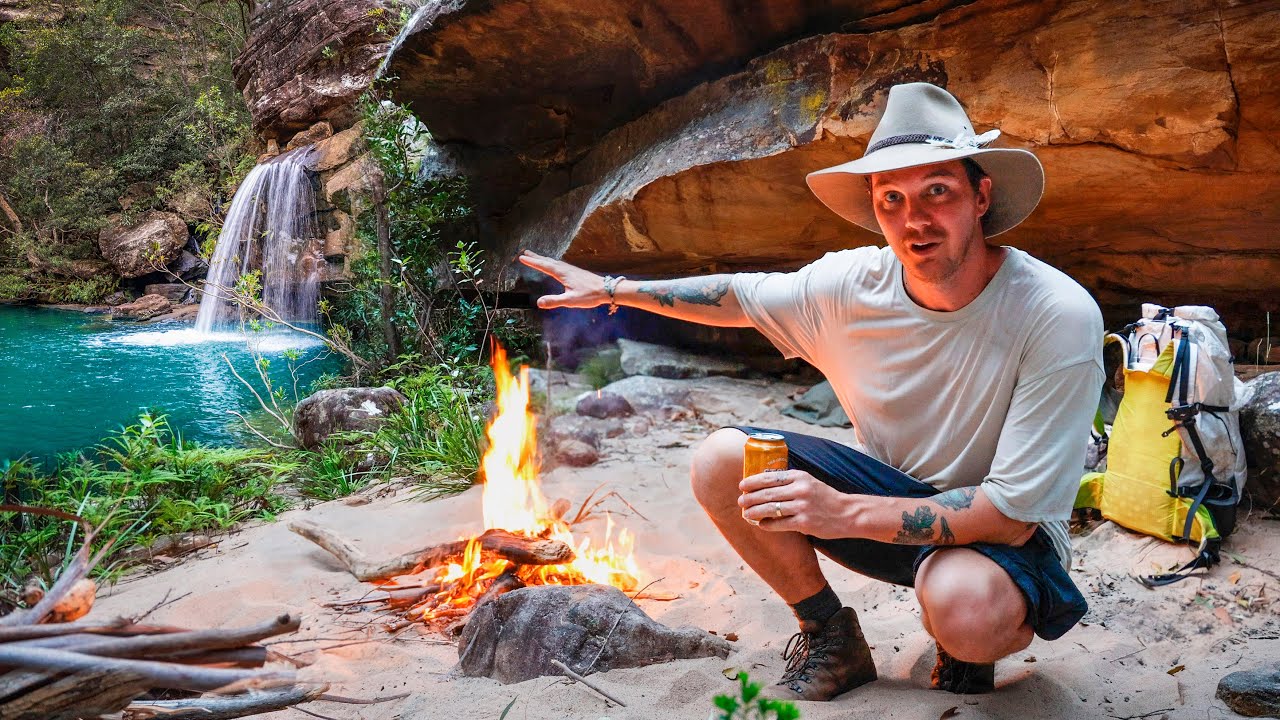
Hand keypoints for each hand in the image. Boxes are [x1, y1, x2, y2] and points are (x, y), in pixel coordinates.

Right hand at [518, 250, 608, 309]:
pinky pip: (560, 264)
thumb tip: (539, 303)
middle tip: (525, 252)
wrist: (607, 289)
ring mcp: (571, 269)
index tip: (522, 257)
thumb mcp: (570, 301)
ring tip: (536, 257)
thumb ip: (554, 301)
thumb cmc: (590, 295)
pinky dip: (552, 262)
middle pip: (548, 261)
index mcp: (562, 274)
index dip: (532, 262)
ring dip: (544, 259)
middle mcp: (566, 269)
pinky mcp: (576, 272)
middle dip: (536, 257)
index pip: (544, 266)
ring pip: (554, 262)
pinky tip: (555, 266)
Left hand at [738, 469, 855, 538]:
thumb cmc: (825, 497)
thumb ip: (790, 482)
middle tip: (740, 502)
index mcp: (799, 476)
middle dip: (749, 498)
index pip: (770, 477)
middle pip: (766, 493)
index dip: (752, 482)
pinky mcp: (804, 522)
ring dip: (754, 512)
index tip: (742, 486)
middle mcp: (800, 489)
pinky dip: (767, 524)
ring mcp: (802, 506)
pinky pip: (779, 524)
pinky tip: (761, 524)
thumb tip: (763, 485)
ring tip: (746, 514)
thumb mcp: (809, 482)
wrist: (847, 513)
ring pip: (770, 509)